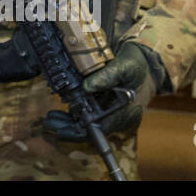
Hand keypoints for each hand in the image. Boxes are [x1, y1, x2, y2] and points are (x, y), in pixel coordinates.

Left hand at [42, 42, 162, 141]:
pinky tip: (62, 111)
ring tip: (51, 118)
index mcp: (125, 112)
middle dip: (68, 128)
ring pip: (87, 124)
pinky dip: (75, 114)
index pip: (99, 129)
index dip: (78, 131)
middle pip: (90, 130)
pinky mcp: (105, 107)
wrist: (146, 64)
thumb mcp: (125, 66)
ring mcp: (111, 113)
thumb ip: (107, 76)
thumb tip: (86, 86)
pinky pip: (89, 116)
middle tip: (49, 122)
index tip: (60, 130)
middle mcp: (118, 118)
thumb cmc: (137, 65)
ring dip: (69, 122)